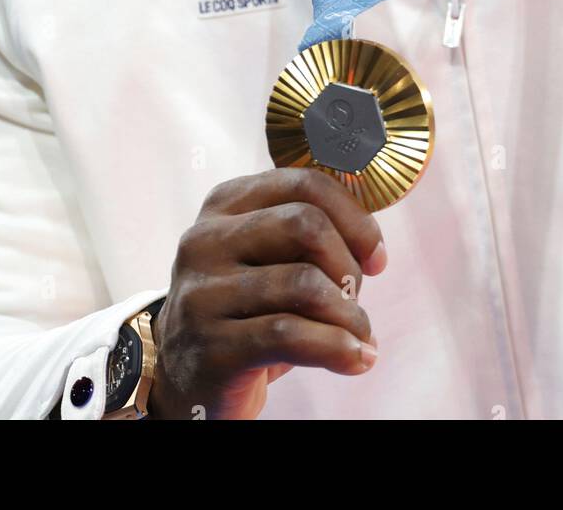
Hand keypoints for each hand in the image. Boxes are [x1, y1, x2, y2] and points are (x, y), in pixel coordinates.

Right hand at [145, 168, 386, 418]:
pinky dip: (337, 348)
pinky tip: (354, 359)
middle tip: (355, 298)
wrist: (186, 379)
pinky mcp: (210, 347)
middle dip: (348, 264)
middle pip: (305, 224)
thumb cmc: (244, 311)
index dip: (354, 217)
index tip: (376, 256)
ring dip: (349, 315)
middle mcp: (206, 240)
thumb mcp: (267, 260)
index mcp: (225, 205)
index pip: (304, 183)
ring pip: (304, 283)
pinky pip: (290, 334)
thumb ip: (309, 236)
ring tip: (359, 336)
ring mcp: (203, 294)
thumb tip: (372, 243)